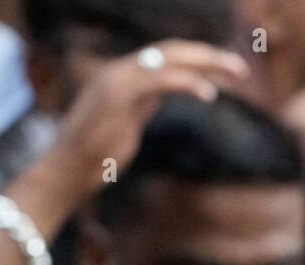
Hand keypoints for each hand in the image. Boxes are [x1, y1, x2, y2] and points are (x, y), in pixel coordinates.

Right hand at [45, 40, 249, 200]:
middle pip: (171, 50)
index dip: (194, 59)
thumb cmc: (91, 160)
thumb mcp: (123, 125)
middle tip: (240, 69)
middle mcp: (116, 71)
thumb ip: (142, 105)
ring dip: (208, 64)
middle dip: (209, 56)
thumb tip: (164, 95)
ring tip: (237, 74)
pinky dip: (189, 84)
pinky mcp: (120, 95)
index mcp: (116, 76)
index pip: (162, 56)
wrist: (64, 174)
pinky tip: (208, 95)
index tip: (221, 71)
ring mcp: (117, 80)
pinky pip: (163, 79)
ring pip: (171, 58)